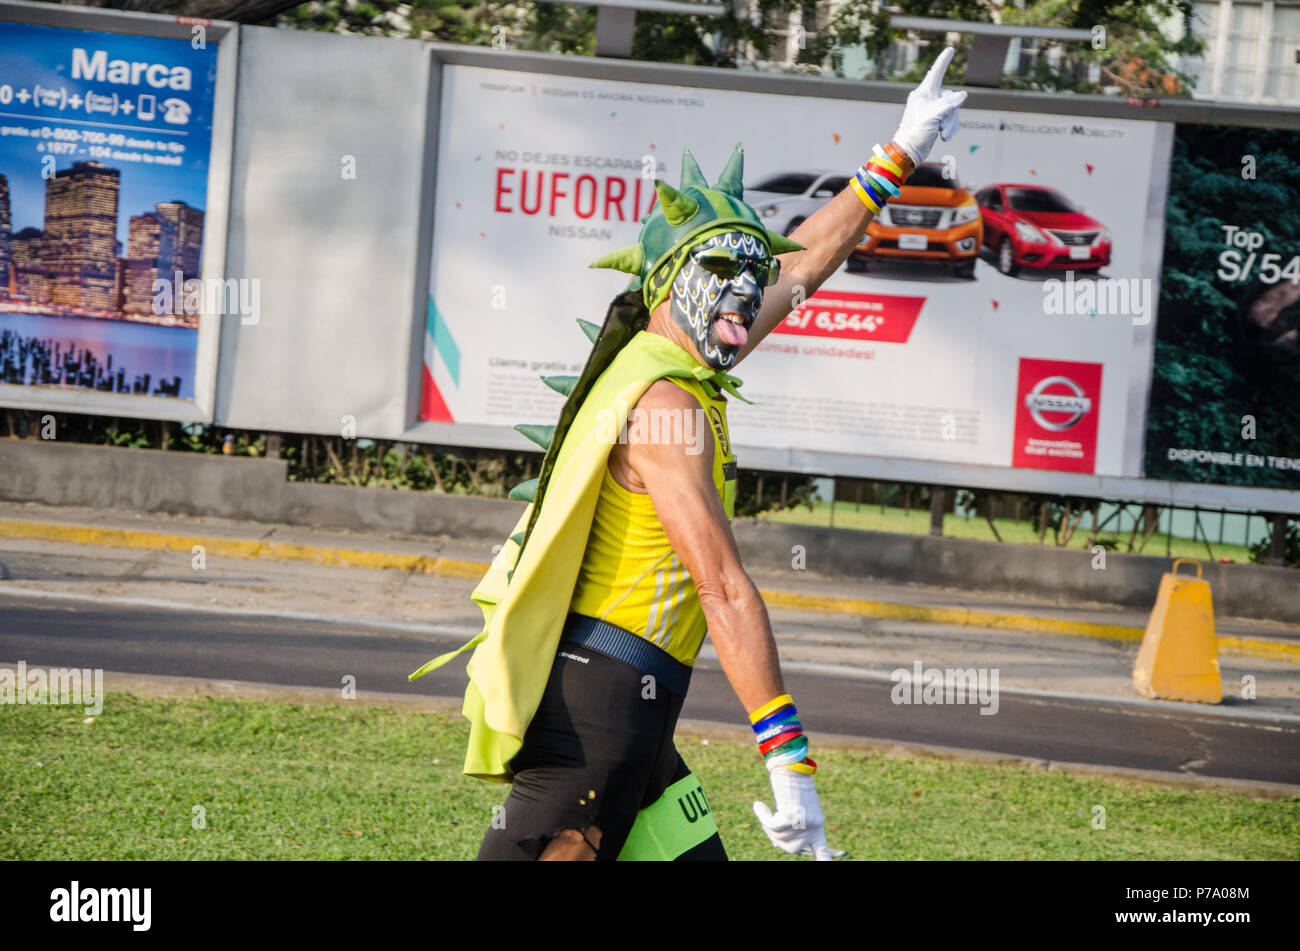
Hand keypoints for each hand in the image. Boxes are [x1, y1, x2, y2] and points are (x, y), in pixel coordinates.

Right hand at [752, 764, 844, 859]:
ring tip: (763, 808)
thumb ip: (791, 825)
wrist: (794, 765)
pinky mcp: (792, 817)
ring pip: (778, 836)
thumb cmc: (793, 784)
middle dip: (775, 838)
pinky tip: (758, 805)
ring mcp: (804, 822)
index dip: (825, 861)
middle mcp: (814, 826)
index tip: (831, 870)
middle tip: (767, 822)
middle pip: (791, 848)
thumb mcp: (796, 808)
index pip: (823, 851)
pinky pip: (771, 825)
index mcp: (818, 825)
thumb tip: (776, 843)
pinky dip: (762, 816)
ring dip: (766, 823)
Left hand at [891, 46, 966, 167]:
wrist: (909, 152)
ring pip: (952, 110)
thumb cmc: (916, 133)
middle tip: (940, 127)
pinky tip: (943, 137)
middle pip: (950, 98)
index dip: (943, 61)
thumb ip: (949, 104)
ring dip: (950, 124)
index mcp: (923, 93)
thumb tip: (962, 95)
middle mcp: (927, 99)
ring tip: (941, 134)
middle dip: (950, 114)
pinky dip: (950, 129)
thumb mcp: (934, 116)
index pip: (936, 73)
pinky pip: (951, 119)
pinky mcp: (936, 120)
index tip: (950, 49)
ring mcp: (932, 110)